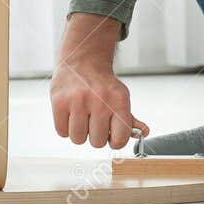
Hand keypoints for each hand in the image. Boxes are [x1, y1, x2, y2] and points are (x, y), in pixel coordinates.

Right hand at [50, 13, 148, 148]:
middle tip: (94, 121)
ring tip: (82, 116)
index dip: (115, 141)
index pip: (120, 138)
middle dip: (95, 135)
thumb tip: (143, 133)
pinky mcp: (59, 102)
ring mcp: (78, 101)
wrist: (82, 60)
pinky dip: (65, 127)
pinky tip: (71, 113)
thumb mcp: (120, 97)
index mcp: (119, 100)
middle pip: (97, 142)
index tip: (111, 136)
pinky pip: (62, 132)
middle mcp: (100, 100)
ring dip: (79, 132)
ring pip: (78, 139)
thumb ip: (130, 119)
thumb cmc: (103, 83)